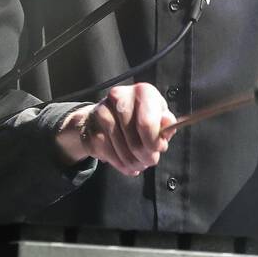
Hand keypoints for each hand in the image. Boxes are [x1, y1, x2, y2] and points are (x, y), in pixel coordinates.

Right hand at [55, 83, 176, 176]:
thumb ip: (166, 123)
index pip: (147, 124)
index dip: (154, 142)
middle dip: (145, 156)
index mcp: (143, 91)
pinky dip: (119, 163)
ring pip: (121, 149)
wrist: (106, 115)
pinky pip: (107, 153)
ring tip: (139, 164)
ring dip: (132, 162)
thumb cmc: (138, 116)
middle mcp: (120, 96)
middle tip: (150, 161)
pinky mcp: (90, 126)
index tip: (158, 149)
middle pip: (134, 140)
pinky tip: (125, 164)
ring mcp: (102, 111)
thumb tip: (167, 125)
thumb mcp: (157, 116)